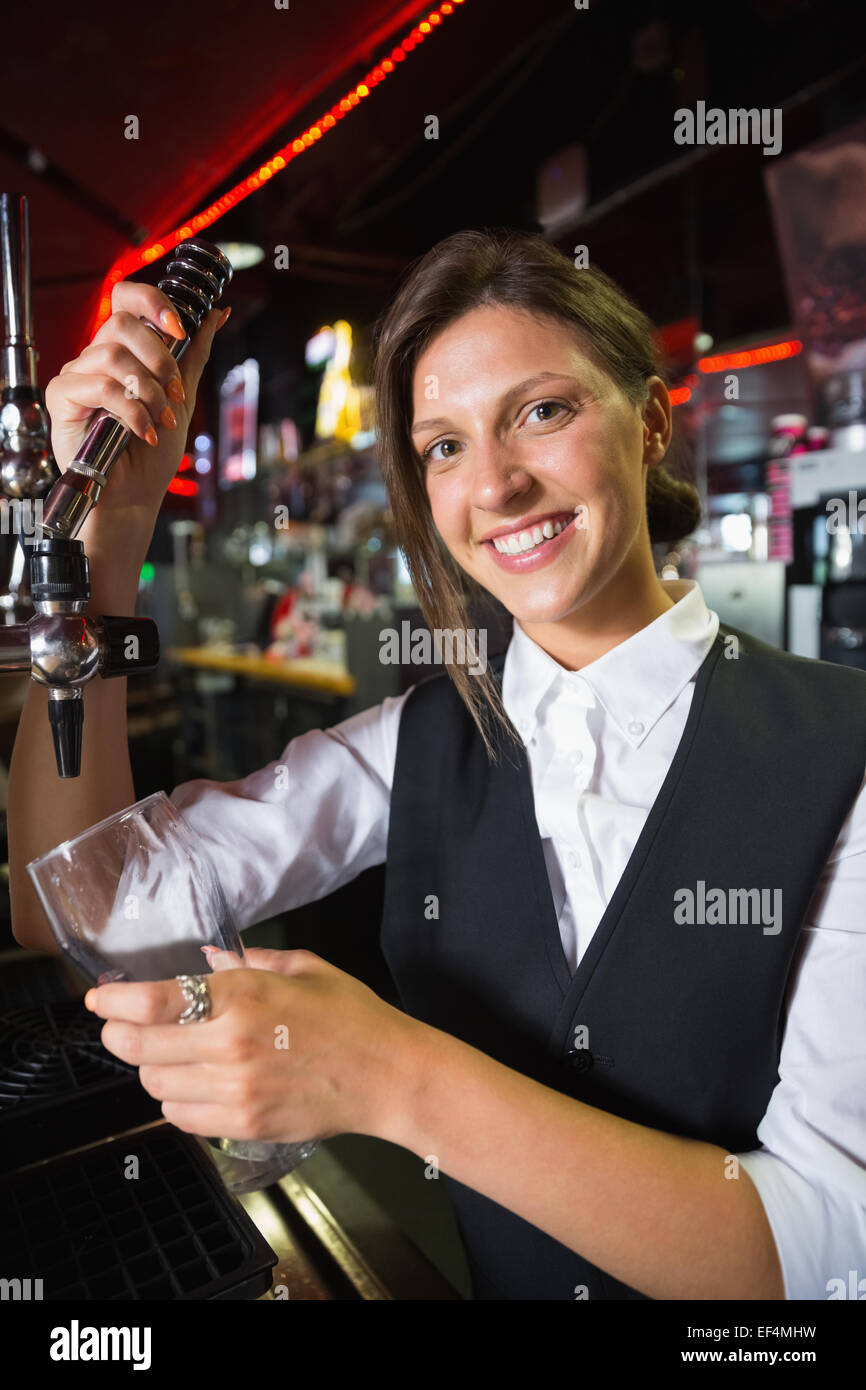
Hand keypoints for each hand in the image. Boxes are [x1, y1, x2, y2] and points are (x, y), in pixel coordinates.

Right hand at [44, 279, 229, 533]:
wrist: (135, 496)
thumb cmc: (153, 454)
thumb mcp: (181, 397)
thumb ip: (194, 355)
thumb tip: (216, 314)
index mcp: (123, 350)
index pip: (126, 299)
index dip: (153, 303)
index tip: (180, 329)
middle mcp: (96, 358)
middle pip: (121, 322)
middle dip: (159, 358)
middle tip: (174, 393)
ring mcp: (77, 376)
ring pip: (111, 354)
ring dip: (147, 389)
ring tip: (160, 419)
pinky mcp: (63, 397)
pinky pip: (99, 386)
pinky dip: (130, 410)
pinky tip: (144, 432)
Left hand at [85, 949, 418, 1144]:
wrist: (388, 1075)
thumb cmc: (352, 1017)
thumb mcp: (303, 968)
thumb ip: (247, 962)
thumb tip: (205, 960)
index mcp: (244, 996)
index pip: (154, 1002)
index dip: (114, 1002)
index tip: (100, 1000)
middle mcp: (231, 1043)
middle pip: (140, 1048)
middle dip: (118, 1036)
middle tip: (118, 1029)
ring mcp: (235, 1089)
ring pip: (156, 1086)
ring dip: (151, 1070)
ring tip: (167, 1056)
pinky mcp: (244, 1123)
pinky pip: (181, 1117)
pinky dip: (176, 1101)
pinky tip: (194, 1085)